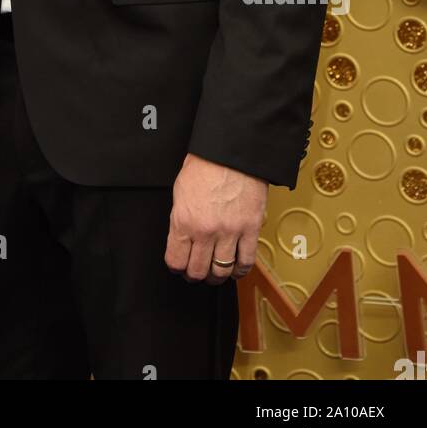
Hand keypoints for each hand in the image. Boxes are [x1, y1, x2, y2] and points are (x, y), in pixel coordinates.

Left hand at [165, 152, 266, 283]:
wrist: (231, 151)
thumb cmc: (205, 165)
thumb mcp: (180, 191)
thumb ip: (180, 219)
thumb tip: (181, 238)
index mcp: (184, 220)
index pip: (176, 260)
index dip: (176, 267)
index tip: (179, 266)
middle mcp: (206, 231)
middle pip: (198, 271)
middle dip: (195, 275)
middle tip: (197, 271)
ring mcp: (230, 231)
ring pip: (222, 271)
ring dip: (217, 276)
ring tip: (216, 272)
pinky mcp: (250, 229)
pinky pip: (246, 261)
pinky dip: (240, 270)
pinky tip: (236, 268)